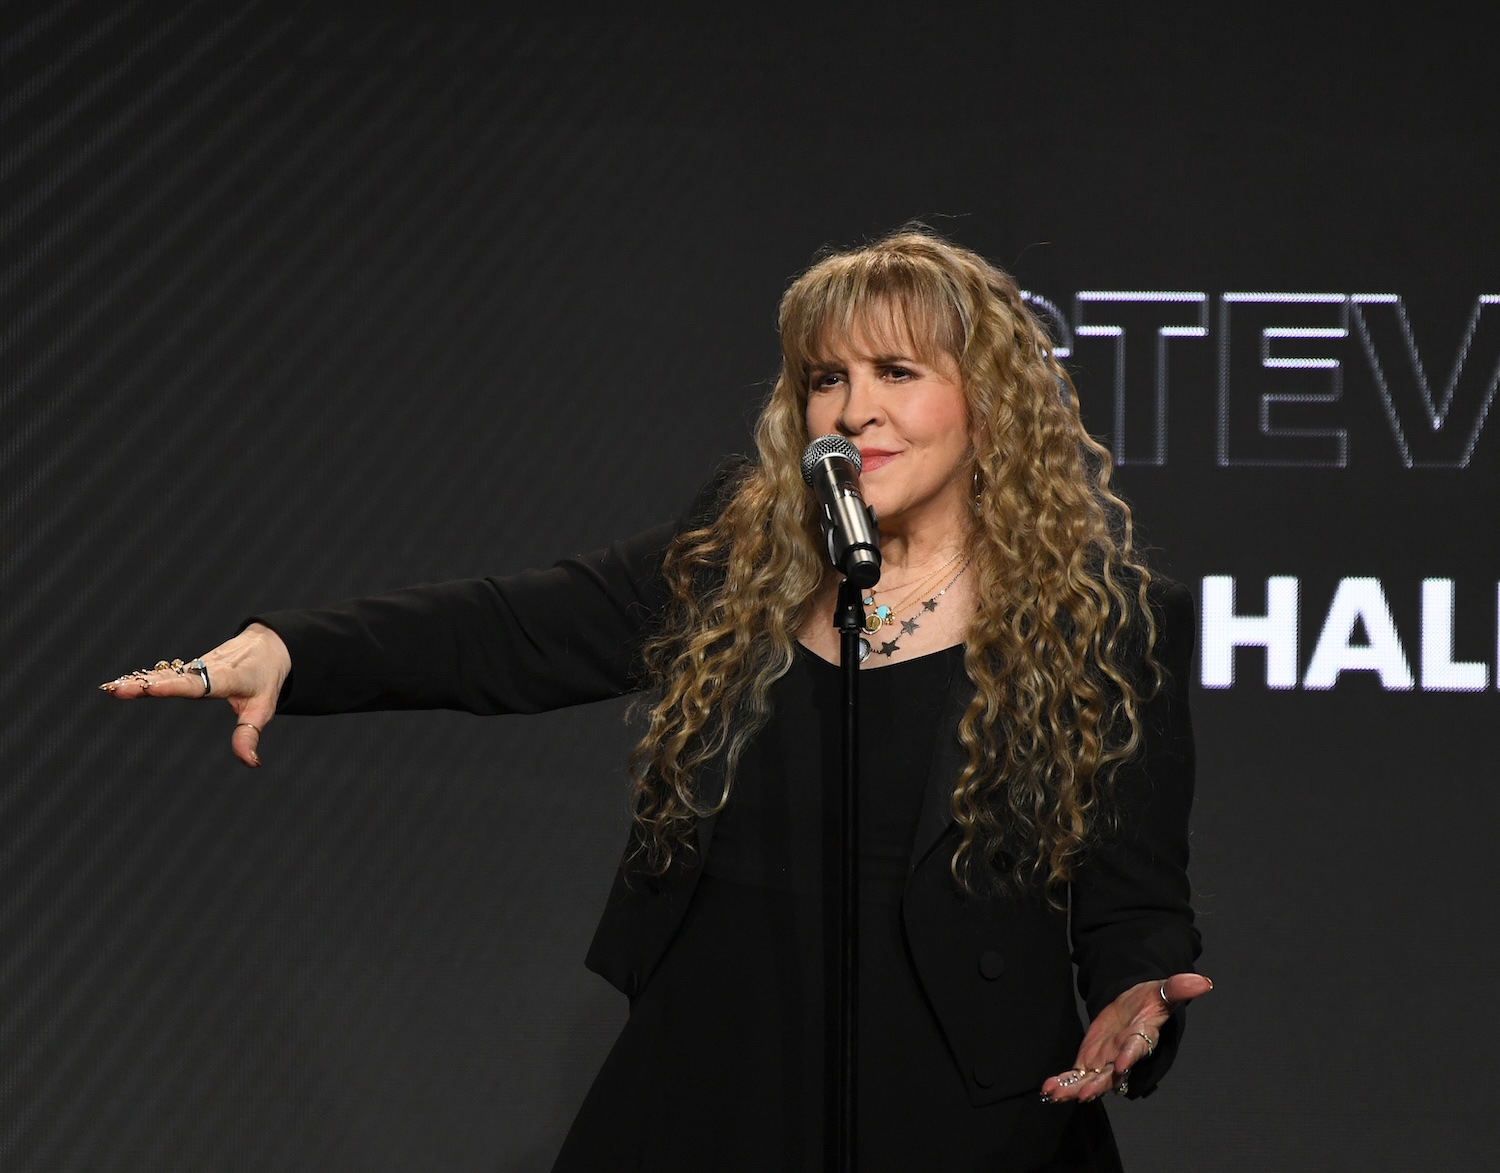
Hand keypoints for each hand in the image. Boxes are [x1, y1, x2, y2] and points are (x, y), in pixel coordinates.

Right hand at [99, 623, 291, 767]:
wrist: (266, 646)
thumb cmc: (265, 678)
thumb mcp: (264, 707)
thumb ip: (250, 734)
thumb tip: (251, 762)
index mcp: (226, 678)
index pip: (199, 684)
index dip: (176, 685)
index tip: (153, 687)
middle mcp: (206, 668)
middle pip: (173, 677)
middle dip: (144, 683)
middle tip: (117, 689)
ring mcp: (195, 666)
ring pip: (164, 673)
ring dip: (137, 680)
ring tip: (110, 688)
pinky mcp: (188, 667)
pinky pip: (163, 672)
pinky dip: (142, 678)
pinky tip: (118, 684)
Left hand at [1040, 972, 1212, 1103]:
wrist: (1134, 1007)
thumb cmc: (1151, 1000)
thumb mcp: (1162, 990)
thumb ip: (1178, 988)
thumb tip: (1202, 981)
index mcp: (1142, 1037)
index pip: (1137, 1049)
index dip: (1129, 1057)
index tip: (1120, 1066)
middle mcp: (1123, 1055)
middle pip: (1111, 1074)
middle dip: (1098, 1085)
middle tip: (1085, 1094)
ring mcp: (1106, 1062)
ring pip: (1090, 1080)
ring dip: (1073, 1089)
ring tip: (1056, 1096)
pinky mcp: (1090, 1062)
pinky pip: (1075, 1076)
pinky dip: (1062, 1083)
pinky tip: (1047, 1090)